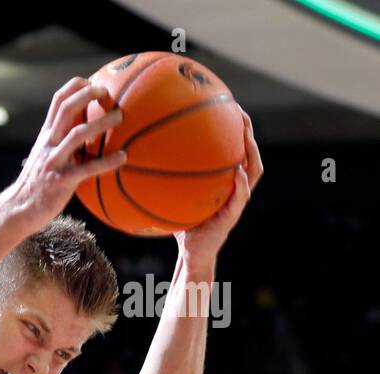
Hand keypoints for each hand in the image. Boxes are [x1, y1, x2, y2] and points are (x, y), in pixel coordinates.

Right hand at [8, 77, 126, 228]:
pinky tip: (123, 157)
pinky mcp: (61, 181)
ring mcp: (54, 162)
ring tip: (119, 117)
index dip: (76, 87)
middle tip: (107, 92)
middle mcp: (48, 144)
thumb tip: (87, 130)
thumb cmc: (36, 185)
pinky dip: (107, 161)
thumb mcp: (44, 157)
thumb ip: (61, 142)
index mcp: (46, 136)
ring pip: (77, 134)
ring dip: (100, 123)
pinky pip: (87, 169)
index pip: (58, 101)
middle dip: (87, 95)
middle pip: (66, 109)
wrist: (18, 210)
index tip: (93, 81)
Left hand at [175, 111, 262, 263]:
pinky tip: (238, 174)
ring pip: (254, 170)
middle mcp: (234, 185)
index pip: (232, 148)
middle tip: (239, 111)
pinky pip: (241, 197)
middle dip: (246, 131)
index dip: (233, 127)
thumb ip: (161, 180)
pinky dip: (241, 185)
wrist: (191, 253)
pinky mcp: (232, 216)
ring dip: (251, 152)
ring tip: (246, 137)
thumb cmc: (180, 224)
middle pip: (248, 152)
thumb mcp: (171, 198)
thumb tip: (135, 160)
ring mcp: (236, 200)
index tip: (225, 105)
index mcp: (223, 179)